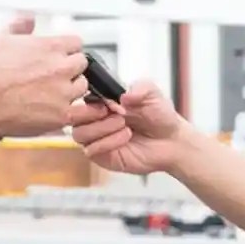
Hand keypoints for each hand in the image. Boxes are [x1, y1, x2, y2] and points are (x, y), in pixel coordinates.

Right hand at [0, 15, 89, 146]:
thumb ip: (19, 28)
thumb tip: (27, 19)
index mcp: (49, 46)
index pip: (75, 43)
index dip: (67, 50)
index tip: (59, 56)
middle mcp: (60, 67)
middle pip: (81, 64)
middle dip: (70, 68)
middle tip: (53, 77)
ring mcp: (63, 92)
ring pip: (82, 86)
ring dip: (72, 89)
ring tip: (54, 95)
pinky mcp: (61, 115)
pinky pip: (85, 112)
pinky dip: (84, 112)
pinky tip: (75, 111)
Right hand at [69, 80, 189, 173]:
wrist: (172, 140)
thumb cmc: (159, 116)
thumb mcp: (153, 94)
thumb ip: (141, 87)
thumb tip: (124, 95)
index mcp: (102, 101)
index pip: (80, 98)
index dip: (92, 99)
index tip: (111, 102)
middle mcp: (95, 119)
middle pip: (72, 117)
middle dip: (91, 114)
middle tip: (117, 114)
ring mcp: (97, 138)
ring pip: (79, 134)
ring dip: (102, 128)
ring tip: (125, 126)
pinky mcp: (102, 156)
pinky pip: (90, 151)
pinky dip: (107, 143)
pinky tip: (125, 137)